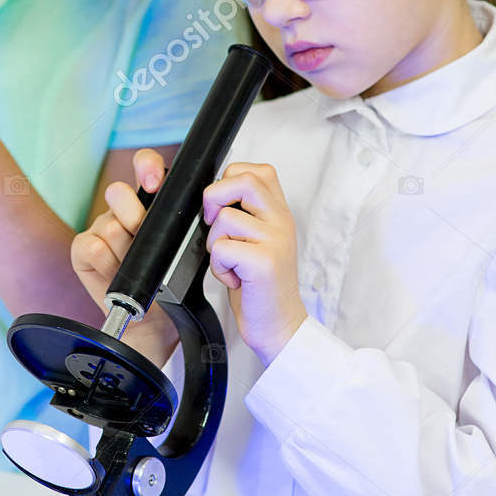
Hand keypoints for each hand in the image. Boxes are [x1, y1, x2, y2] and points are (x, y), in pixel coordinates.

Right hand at [71, 149, 179, 363]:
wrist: (157, 320)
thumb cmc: (172, 282)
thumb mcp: (187, 248)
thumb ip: (184, 223)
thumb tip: (194, 205)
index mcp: (151, 202)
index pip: (144, 167)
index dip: (147, 167)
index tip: (154, 182)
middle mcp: (123, 210)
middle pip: (119, 193)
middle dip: (135, 216)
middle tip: (145, 239)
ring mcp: (101, 227)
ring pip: (110, 226)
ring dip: (126, 252)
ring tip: (135, 267)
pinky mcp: (83, 249)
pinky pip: (92, 247)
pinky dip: (108, 264)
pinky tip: (117, 273)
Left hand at [202, 162, 307, 362]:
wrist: (279, 325)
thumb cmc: (260, 285)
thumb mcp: (258, 241)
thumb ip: (246, 214)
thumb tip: (213, 195)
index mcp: (279, 213)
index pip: (257, 171)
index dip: (230, 179)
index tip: (222, 204)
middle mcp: (282, 221)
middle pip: (243, 181)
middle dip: (215, 198)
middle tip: (213, 224)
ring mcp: (275, 240)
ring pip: (225, 218)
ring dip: (215, 244)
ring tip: (230, 263)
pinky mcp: (265, 262)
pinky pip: (223, 248)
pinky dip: (219, 267)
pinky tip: (234, 278)